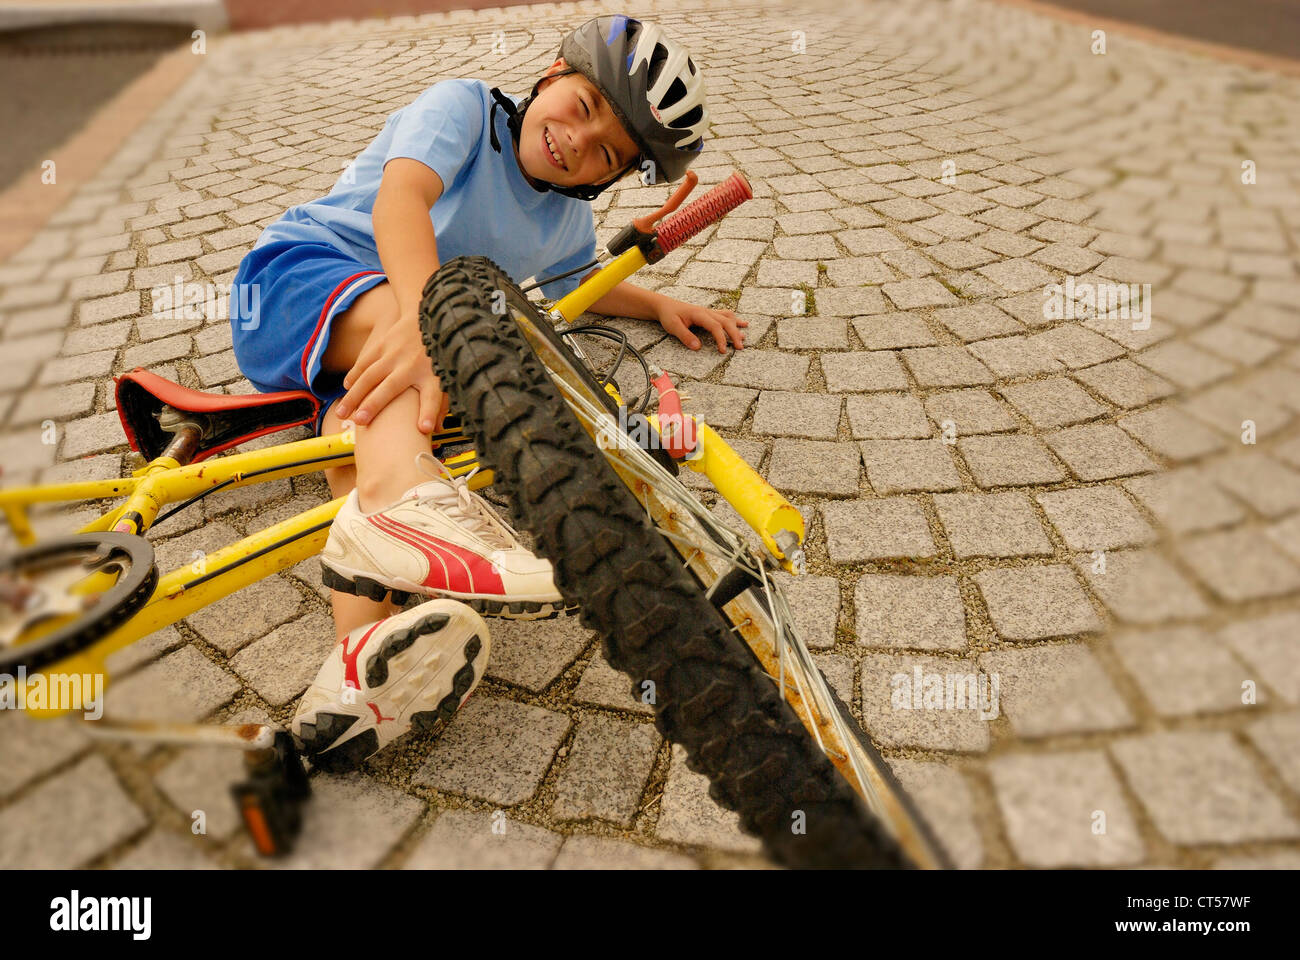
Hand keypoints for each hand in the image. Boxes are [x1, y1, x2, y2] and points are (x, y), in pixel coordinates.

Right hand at [334, 315, 445, 434]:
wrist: (427, 317)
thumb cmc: (437, 356)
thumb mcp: (446, 378)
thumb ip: (440, 404)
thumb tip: (436, 430)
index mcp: (432, 375)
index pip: (433, 396)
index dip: (429, 412)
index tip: (424, 428)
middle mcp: (412, 365)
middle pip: (390, 388)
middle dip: (374, 405)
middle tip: (359, 422)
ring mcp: (395, 354)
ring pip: (370, 376)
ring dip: (354, 395)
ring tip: (342, 413)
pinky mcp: (383, 344)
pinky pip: (365, 362)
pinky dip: (354, 375)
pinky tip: (346, 387)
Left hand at [656, 300, 747, 353]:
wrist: (665, 305)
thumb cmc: (669, 315)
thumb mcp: (673, 326)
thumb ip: (685, 336)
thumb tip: (698, 347)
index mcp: (699, 314)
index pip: (715, 326)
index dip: (721, 338)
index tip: (723, 350)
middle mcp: (706, 311)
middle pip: (726, 321)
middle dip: (734, 334)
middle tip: (739, 347)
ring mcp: (709, 312)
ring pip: (727, 317)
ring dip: (737, 326)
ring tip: (744, 337)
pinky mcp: (709, 314)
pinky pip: (725, 315)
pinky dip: (735, 320)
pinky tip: (743, 323)